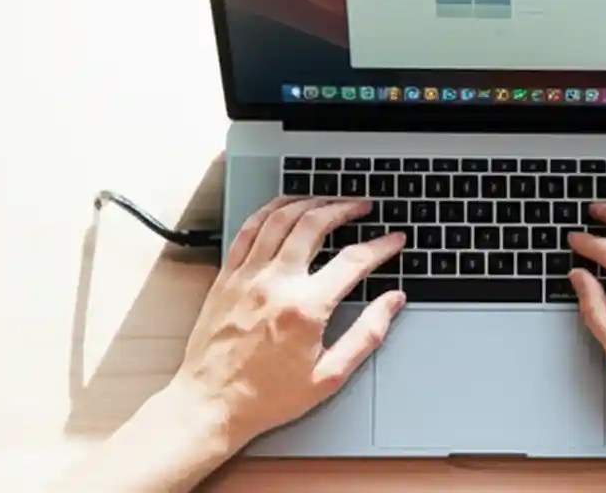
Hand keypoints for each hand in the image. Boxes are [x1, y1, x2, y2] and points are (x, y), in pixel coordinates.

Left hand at [173, 197, 405, 446]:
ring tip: (328, 200)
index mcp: (306, 308)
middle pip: (315, 224)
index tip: (394, 239)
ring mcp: (247, 276)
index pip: (354, 261)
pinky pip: (249, 230)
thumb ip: (367, 334)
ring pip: (280, 218)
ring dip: (309, 201)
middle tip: (362, 206)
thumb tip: (392, 303)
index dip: (381, 246)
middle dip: (345, 208)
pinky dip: (269, 210)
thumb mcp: (329, 375)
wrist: (211, 404)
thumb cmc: (266, 396)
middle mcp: (276, 283)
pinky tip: (284, 207)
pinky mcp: (226, 277)